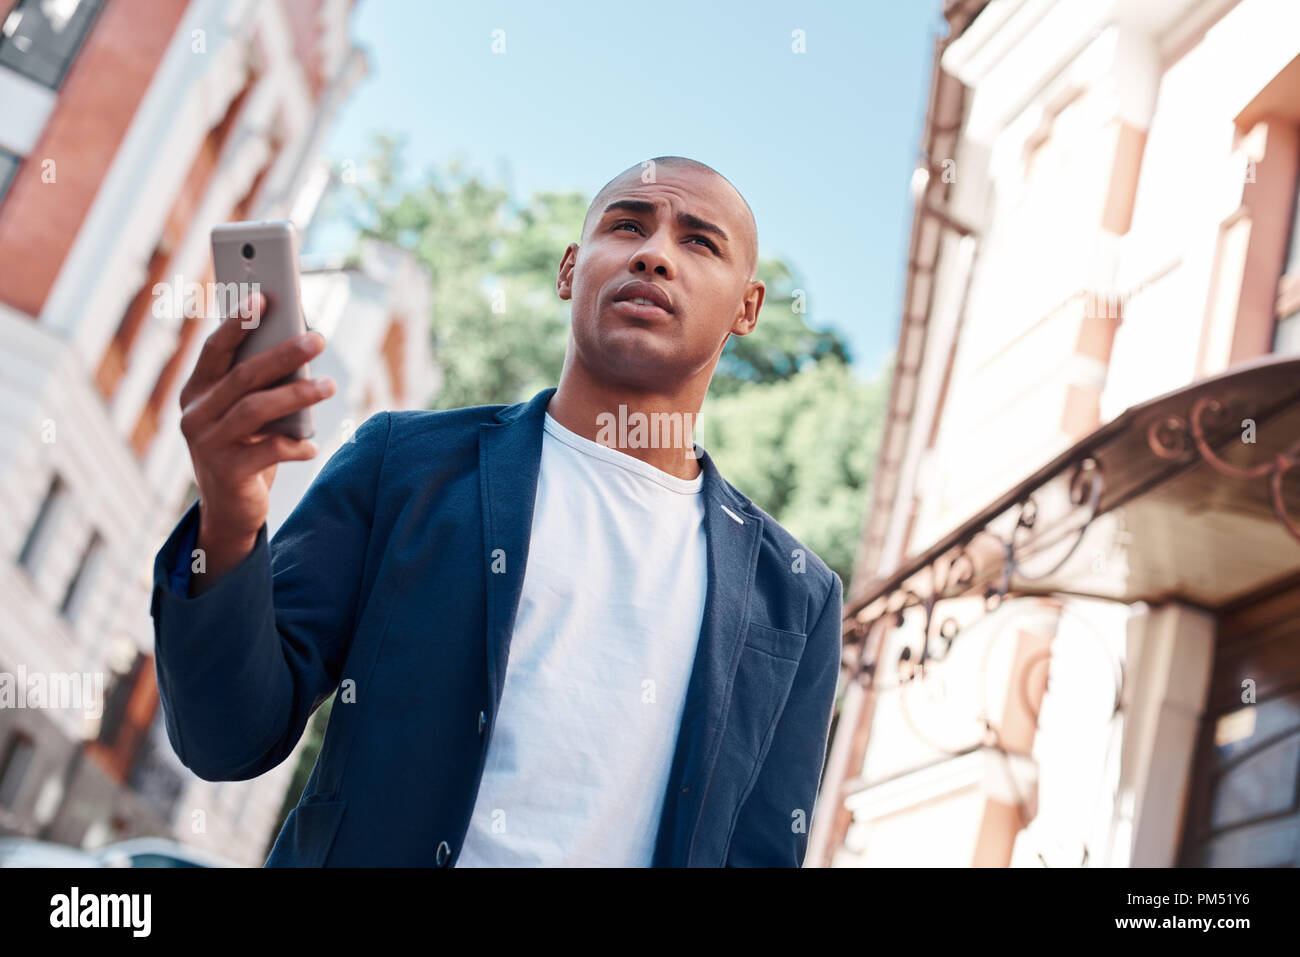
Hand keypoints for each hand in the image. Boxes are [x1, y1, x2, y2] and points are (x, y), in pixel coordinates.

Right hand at [177, 292, 334, 590]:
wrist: (230, 509)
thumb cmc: (246, 447)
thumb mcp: (247, 413)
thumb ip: (259, 385)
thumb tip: (299, 341)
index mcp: (196, 392)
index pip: (215, 350)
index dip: (237, 323)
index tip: (263, 298)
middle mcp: (195, 415)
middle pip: (243, 375)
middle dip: (283, 354)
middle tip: (318, 339)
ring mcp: (207, 444)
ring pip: (256, 410)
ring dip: (297, 395)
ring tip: (331, 387)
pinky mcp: (227, 473)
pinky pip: (268, 452)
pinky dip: (295, 447)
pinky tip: (313, 447)